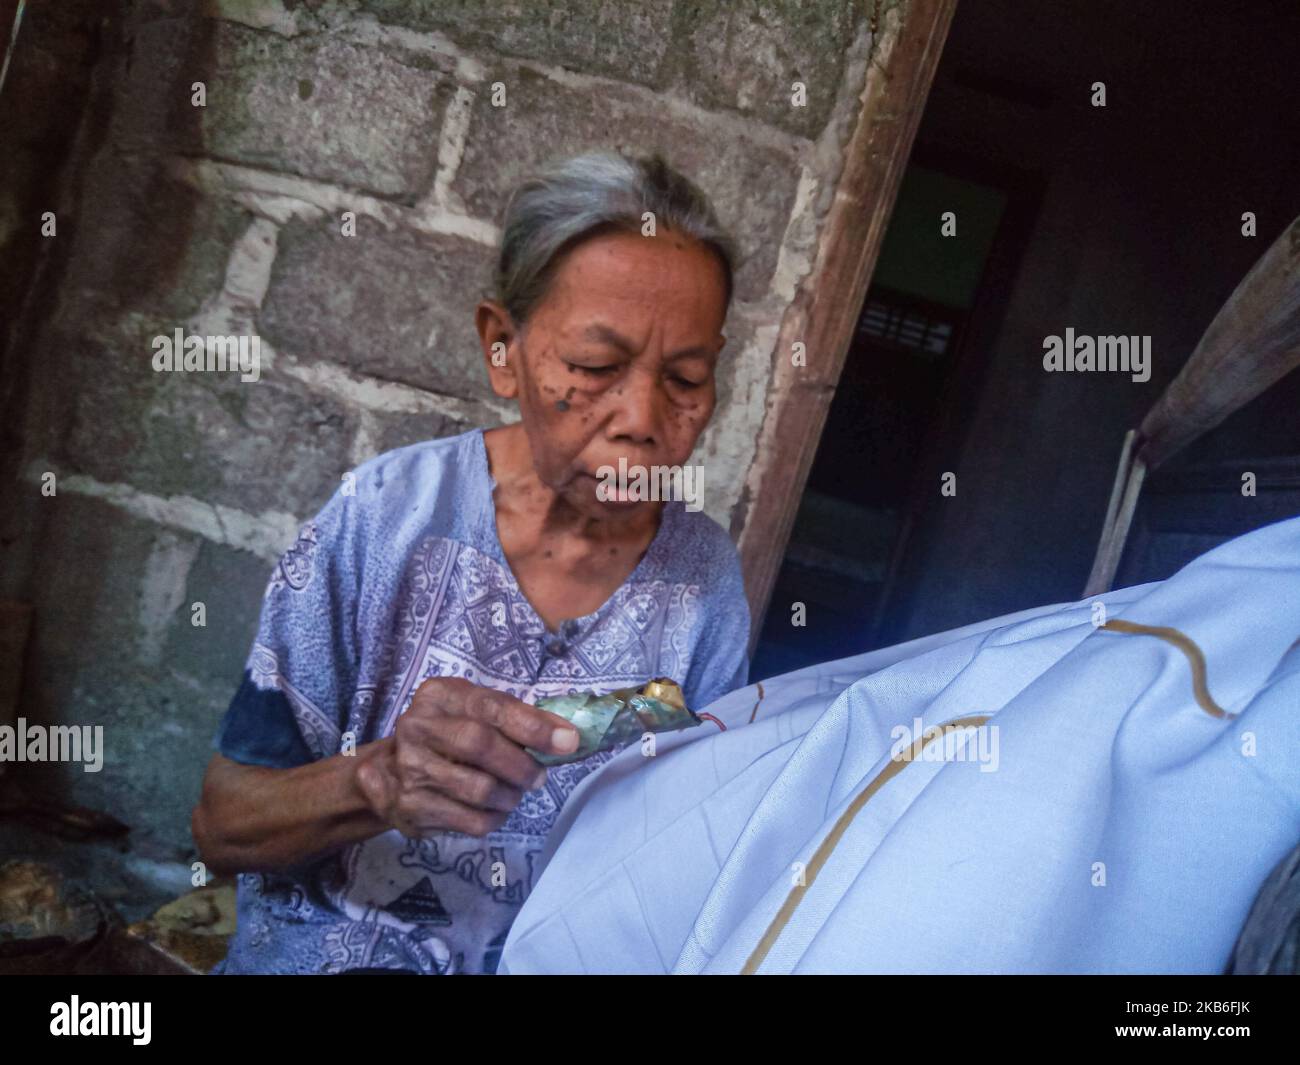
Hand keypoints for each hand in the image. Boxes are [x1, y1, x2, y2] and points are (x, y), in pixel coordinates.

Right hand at [354, 677, 580, 837]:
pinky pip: (472, 821)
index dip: (532, 725)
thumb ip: (517, 718)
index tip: (568, 741)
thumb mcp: (475, 712)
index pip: (490, 707)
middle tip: (538, 777)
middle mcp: (418, 727)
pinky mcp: (413, 808)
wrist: (387, 775)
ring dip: (510, 795)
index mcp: (439, 696)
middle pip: (481, 746)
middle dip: (521, 765)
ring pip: (479, 789)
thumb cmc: (446, 736)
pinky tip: (495, 809)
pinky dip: (495, 818)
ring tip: (515, 792)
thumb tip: (567, 735)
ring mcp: (411, 769)